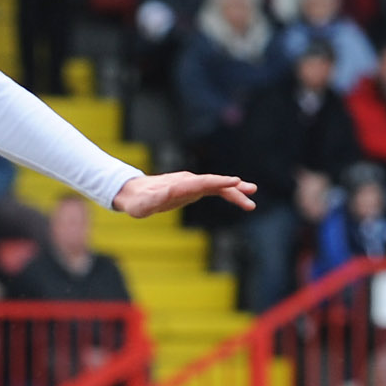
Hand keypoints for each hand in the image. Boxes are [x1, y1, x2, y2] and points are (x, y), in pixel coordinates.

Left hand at [113, 171, 257, 216]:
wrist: (134, 194)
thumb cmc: (138, 202)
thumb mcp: (143, 205)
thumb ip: (154, 199)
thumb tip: (165, 193)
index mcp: (179, 184)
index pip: (203, 182)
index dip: (219, 181)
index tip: (235, 181)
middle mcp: (188, 181)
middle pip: (215, 183)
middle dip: (233, 188)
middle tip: (252, 193)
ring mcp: (192, 184)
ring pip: (217, 187)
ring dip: (235, 193)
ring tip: (251, 201)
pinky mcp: (193, 190)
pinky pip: (214, 190)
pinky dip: (227, 194)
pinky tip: (239, 199)